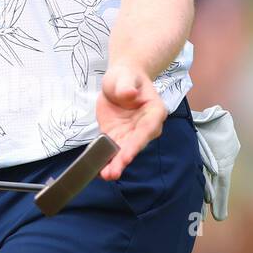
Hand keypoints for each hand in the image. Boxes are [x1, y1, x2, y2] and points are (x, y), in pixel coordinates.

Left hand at [95, 64, 166, 179]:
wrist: (121, 79)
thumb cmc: (127, 76)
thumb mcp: (125, 77)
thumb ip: (127, 87)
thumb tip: (129, 94)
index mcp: (154, 112)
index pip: (146, 130)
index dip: (136, 144)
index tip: (127, 156)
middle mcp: (145, 127)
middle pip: (135, 145)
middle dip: (123, 159)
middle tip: (112, 173)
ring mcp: (131, 133)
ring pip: (123, 150)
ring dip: (114, 163)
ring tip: (104, 175)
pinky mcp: (117, 135)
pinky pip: (111, 148)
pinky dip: (105, 157)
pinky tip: (98, 167)